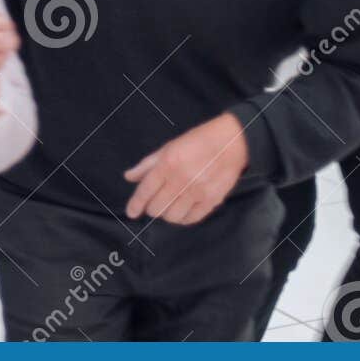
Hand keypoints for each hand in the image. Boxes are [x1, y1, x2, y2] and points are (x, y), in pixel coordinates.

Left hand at [124, 112, 248, 224]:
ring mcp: (197, 193)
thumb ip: (147, 165)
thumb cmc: (196, 142)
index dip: (135, 205)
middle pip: (157, 208)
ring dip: (167, 214)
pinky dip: (184, 218)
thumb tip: (129, 177)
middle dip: (151, 208)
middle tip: (154, 203)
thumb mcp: (167, 148)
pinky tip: (182, 211)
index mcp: (166, 166)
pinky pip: (192, 218)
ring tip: (169, 206)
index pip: (145, 191)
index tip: (131, 213)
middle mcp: (180, 181)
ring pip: (173, 216)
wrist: (230, 143)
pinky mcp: (212, 200)